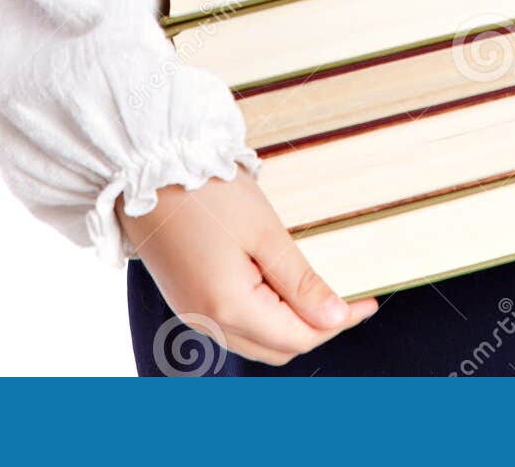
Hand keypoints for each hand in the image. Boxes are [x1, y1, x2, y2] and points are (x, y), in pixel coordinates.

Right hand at [117, 162, 377, 366]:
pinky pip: (235, 321)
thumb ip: (299, 281)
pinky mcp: (186, 298)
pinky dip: (263, 311)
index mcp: (229, 308)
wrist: (146, 169)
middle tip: (345, 294)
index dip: (338, 321)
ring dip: (289, 321)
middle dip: (315, 325)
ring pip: (257, 338)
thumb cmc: (205, 190)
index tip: (368, 301)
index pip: (299, 336)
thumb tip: (333, 317)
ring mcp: (193, 313)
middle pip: (278, 346)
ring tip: (313, 285)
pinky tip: (275, 282)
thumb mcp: (263, 230)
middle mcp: (208, 322)